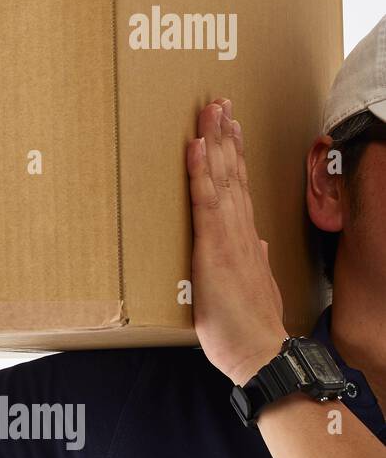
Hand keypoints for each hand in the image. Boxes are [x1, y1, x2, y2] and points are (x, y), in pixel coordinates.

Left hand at [186, 99, 288, 384]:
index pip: (239, 189)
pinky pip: (206, 202)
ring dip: (214, 142)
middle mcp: (241, 231)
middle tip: (219, 103)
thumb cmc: (250, 329)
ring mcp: (229, 237)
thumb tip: (256, 243)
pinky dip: (201, 172)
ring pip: (221, 179)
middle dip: (224, 136)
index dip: (234, 156)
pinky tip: (196, 147)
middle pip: (232, 174)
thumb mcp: (254, 288)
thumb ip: (254, 261)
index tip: (230, 128)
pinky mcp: (215, 248)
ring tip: (210, 111)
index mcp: (246, 239)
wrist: (261, 354)